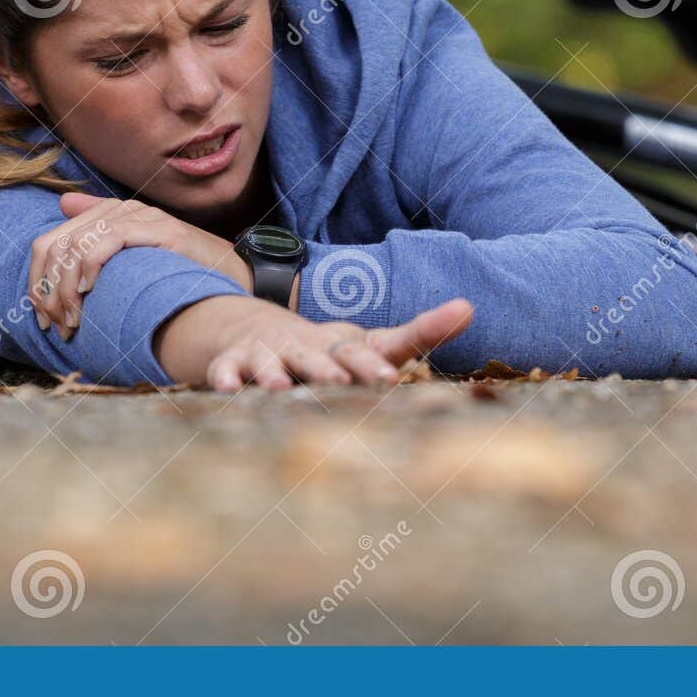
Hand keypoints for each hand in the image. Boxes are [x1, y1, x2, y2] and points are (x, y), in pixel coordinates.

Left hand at [28, 192, 249, 338]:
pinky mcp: (160, 229)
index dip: (38, 282)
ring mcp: (142, 217)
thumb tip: (63, 204)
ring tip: (75, 320)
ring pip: (76, 245)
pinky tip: (93, 291)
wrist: (233, 277)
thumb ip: (99, 235)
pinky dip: (91, 267)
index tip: (44, 319)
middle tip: (58, 326)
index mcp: (111, 214)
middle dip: (48, 291)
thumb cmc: (181, 274)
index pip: (50, 242)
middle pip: (56, 244)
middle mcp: (123, 209)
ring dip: (67, 289)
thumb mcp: (134, 262)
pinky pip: (106, 240)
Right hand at [154, 293, 474, 390]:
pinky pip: (225, 372)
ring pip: (268, 366)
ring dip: (272, 375)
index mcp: (339, 345)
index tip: (388, 378)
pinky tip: (226, 390)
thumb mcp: (373, 341)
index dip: (372, 364)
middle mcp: (303, 347)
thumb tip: (471, 306)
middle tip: (338, 383)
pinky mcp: (232, 364)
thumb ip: (421, 331)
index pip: (359, 353)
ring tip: (278, 388)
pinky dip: (224, 380)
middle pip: (314, 359)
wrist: (260, 331)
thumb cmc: (330, 348)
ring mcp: (266, 355)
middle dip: (325, 371)